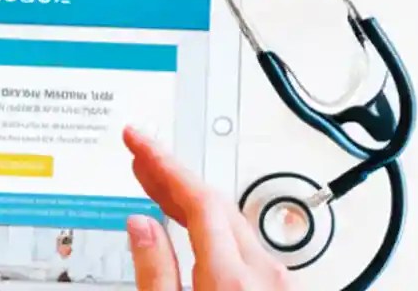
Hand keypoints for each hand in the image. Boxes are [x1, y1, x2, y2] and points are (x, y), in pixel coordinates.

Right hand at [124, 127, 291, 290]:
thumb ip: (155, 271)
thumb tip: (140, 225)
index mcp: (232, 279)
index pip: (198, 200)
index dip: (163, 163)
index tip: (138, 141)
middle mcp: (264, 272)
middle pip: (216, 204)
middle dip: (173, 175)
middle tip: (140, 156)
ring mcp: (277, 279)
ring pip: (230, 222)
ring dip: (191, 198)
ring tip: (155, 183)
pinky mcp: (278, 285)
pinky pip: (242, 242)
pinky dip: (212, 224)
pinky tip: (190, 221)